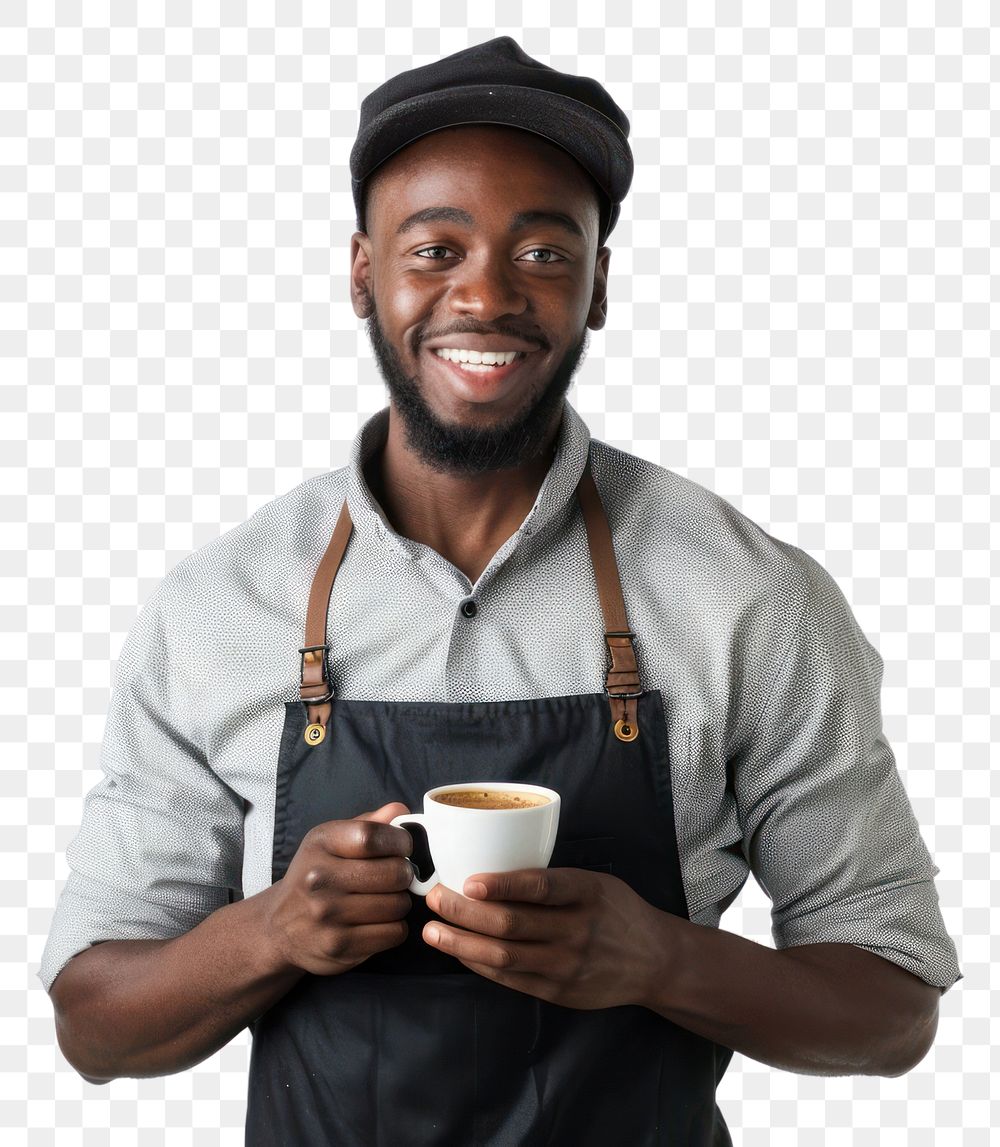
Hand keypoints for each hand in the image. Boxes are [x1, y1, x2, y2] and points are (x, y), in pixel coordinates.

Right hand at [261, 802, 413, 975]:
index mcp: (319, 844)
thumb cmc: (315, 876)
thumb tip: (401, 810)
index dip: (399, 840)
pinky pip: (394, 933)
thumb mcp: (332, 841)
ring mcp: (328, 915)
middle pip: (393, 872)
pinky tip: (378, 922)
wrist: (279, 926)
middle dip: (403, 874)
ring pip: (398, 905)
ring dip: (399, 902)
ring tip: (384, 899)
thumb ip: (368, 823)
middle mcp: (319, 878)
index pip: (372, 836)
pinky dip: (394, 928)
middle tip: (395, 876)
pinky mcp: (339, 946)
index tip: (403, 846)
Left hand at [423, 868, 674, 1009]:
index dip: (504, 885)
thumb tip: (490, 868)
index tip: (469, 880)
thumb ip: (552, 880)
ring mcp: (567, 965)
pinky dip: (479, 965)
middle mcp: (577, 930)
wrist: (654, 961)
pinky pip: (510, 979)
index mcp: (587, 892)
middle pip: (512, 924)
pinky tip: (458, 951)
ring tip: (432, 931)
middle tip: (434, 898)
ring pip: (505, 956)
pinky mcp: (557, 992)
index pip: (541, 887)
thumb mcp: (594, 882)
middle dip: (465, 912)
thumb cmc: (616, 910)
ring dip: (463, 943)